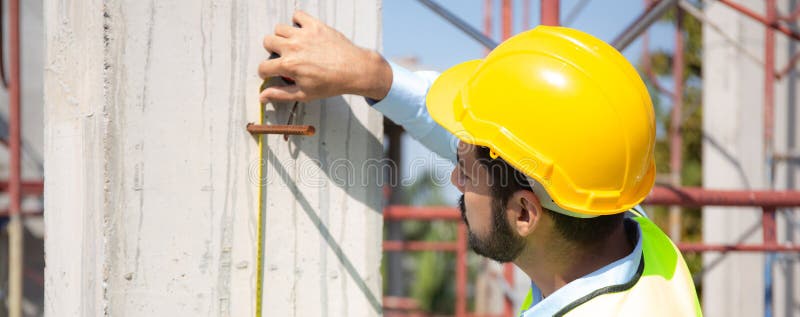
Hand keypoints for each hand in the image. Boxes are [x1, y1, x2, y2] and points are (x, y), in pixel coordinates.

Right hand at [258, 11, 391, 102]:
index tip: (270, 72)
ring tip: (292, 44)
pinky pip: (297, 15)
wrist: (354, 70)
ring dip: (282, 36)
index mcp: (289, 65)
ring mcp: (303, 34)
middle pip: (268, 41)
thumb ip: (281, 94)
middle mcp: (293, 47)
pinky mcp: (314, 26)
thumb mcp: (304, 94)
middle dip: (272, 50)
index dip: (265, 72)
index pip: (263, 66)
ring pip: (279, 28)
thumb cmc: (332, 83)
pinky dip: (297, 21)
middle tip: (282, 56)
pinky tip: (302, 31)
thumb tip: (263, 96)